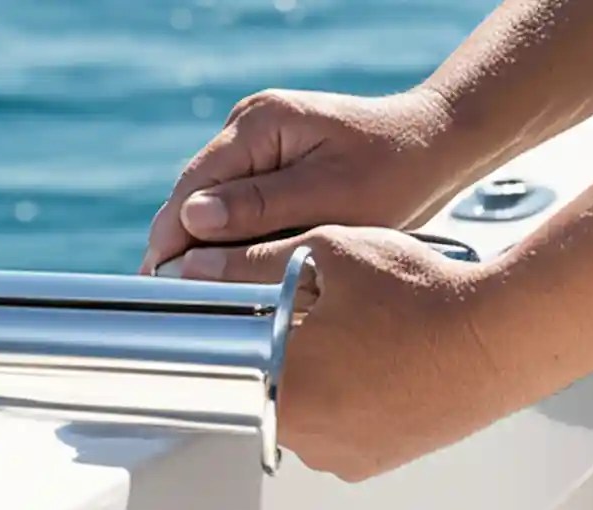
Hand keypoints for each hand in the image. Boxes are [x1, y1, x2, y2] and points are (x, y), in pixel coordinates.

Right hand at [142, 88, 469, 273]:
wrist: (434, 145)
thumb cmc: (395, 169)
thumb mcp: (330, 196)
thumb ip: (259, 207)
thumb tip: (191, 220)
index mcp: (259, 123)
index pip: (192, 188)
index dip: (170, 240)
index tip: (157, 286)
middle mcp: (247, 126)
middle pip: (192, 196)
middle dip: (179, 247)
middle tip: (169, 303)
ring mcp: (254, 143)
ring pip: (209, 204)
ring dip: (202, 245)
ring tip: (192, 296)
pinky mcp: (266, 162)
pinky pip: (234, 205)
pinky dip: (228, 238)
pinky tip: (224, 273)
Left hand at [186, 226, 512, 481]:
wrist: (502, 336)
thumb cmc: (421, 295)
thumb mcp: (326, 255)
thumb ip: (253, 263)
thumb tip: (202, 265)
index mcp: (282, 389)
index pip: (225, 365)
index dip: (237, 332)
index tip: (253, 316)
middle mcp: (306, 437)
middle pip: (260, 389)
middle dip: (275, 351)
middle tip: (313, 316)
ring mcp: (340, 456)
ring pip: (298, 411)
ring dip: (310, 378)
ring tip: (351, 338)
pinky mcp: (373, 462)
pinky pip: (335, 429)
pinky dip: (343, 400)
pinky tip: (372, 364)